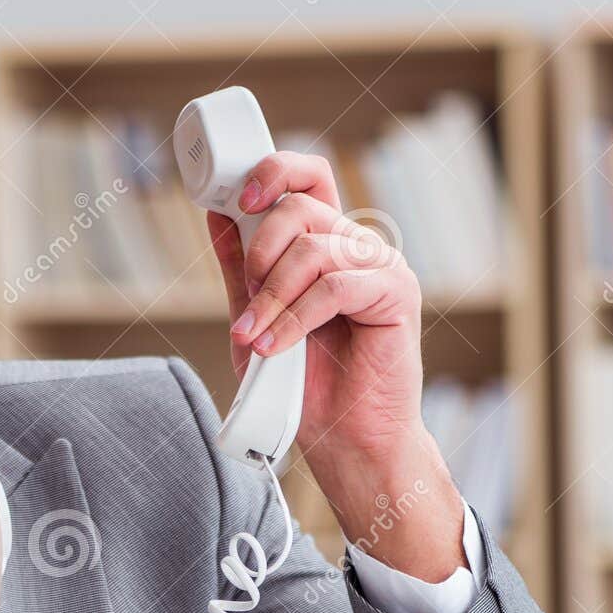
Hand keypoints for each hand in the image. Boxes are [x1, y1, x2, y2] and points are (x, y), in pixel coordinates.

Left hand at [206, 151, 466, 581]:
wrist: (343, 439)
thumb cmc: (304, 385)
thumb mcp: (254, 319)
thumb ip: (240, 268)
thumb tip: (216, 214)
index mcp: (324, 244)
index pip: (307, 180)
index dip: (274, 173)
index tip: (236, 197)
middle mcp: (355, 247)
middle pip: (302, 207)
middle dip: (260, 251)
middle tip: (248, 299)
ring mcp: (379, 266)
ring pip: (314, 249)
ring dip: (272, 297)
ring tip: (256, 337)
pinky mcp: (397, 293)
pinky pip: (335, 285)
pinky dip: (296, 318)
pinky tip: (276, 347)